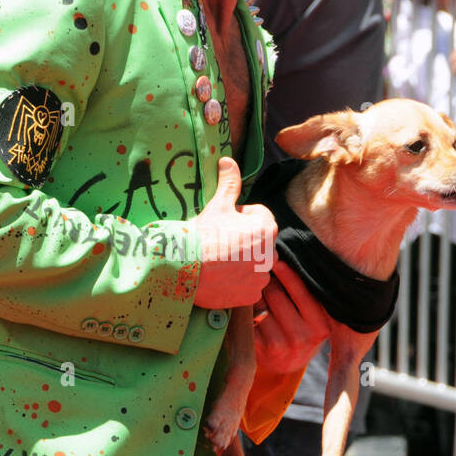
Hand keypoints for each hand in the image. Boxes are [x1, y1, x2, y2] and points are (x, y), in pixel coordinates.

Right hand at [192, 158, 276, 308]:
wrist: (184, 268)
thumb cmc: (202, 234)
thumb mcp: (217, 205)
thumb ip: (229, 184)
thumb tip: (229, 160)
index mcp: (267, 228)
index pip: (258, 216)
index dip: (240, 218)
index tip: (223, 225)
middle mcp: (271, 253)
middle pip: (259, 242)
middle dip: (244, 242)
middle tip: (220, 245)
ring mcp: (261, 276)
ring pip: (254, 265)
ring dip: (242, 263)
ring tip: (219, 262)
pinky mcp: (252, 295)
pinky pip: (249, 287)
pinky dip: (238, 284)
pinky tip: (221, 278)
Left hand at [253, 257, 328, 372]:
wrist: (287, 365)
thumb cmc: (301, 330)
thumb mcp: (313, 317)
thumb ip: (309, 294)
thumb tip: (287, 259)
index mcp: (320, 327)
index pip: (302, 292)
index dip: (287, 273)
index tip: (278, 261)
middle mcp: (302, 338)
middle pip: (276, 294)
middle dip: (267, 281)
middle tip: (261, 273)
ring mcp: (280, 346)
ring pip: (260, 305)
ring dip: (255, 294)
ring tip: (254, 290)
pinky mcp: (260, 350)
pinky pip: (248, 318)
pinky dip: (246, 309)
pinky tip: (248, 307)